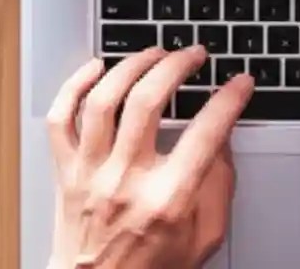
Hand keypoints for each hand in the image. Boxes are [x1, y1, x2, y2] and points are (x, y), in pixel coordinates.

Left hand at [46, 46, 254, 268]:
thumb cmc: (150, 268)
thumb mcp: (205, 237)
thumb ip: (219, 187)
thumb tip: (222, 139)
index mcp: (167, 200)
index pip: (205, 134)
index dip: (229, 100)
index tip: (240, 83)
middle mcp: (125, 180)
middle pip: (147, 102)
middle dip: (177, 66)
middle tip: (194, 55)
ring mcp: (90, 172)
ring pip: (104, 100)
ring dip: (131, 66)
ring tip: (154, 53)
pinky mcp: (66, 170)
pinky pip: (60, 117)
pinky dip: (74, 85)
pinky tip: (96, 69)